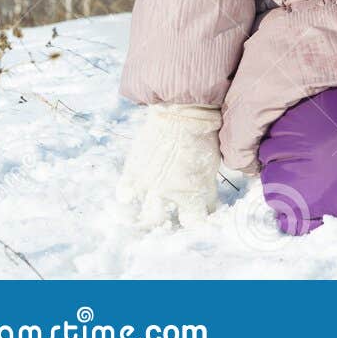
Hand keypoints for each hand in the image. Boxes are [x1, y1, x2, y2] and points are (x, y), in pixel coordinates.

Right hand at [116, 103, 222, 228]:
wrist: (182, 114)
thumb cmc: (204, 138)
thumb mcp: (211, 169)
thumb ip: (207, 191)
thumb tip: (208, 206)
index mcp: (191, 195)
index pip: (193, 223)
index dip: (198, 222)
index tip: (200, 219)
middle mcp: (166, 195)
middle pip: (163, 223)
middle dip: (170, 222)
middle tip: (174, 215)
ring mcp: (147, 185)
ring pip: (144, 213)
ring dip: (150, 213)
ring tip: (154, 210)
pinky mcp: (132, 172)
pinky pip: (125, 193)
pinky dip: (128, 196)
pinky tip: (132, 195)